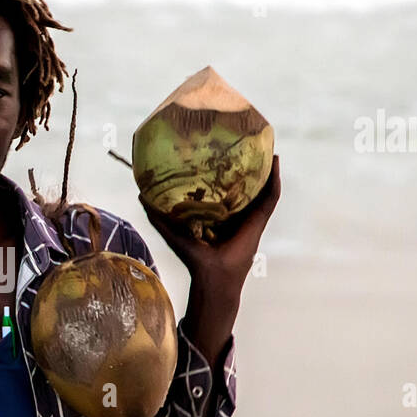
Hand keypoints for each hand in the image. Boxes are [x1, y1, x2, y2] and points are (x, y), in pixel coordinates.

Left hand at [140, 154, 280, 294]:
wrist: (211, 275)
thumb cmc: (193, 257)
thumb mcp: (172, 230)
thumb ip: (157, 215)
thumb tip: (140, 195)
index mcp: (220, 213)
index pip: (225, 187)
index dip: (226, 169)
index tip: (223, 148)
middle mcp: (238, 212)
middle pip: (247, 184)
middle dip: (251, 165)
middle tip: (250, 140)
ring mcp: (251, 215)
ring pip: (263, 186)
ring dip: (268, 167)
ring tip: (269, 146)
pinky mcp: (260, 219)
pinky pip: (271, 196)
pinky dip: (274, 178)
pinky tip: (276, 160)